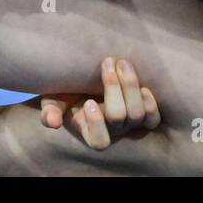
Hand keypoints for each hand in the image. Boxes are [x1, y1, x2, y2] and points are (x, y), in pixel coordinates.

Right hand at [40, 57, 160, 149]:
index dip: (96, 124)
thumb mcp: (54, 99)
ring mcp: (131, 123)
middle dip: (114, 89)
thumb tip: (51, 122)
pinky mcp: (145, 113)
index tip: (88, 102)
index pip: (98, 140)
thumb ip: (50, 110)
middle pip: (119, 117)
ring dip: (131, 86)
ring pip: (137, 114)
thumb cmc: (69, 92)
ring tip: (122, 63)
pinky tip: (143, 86)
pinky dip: (150, 103)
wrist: (89, 80)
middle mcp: (114, 130)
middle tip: (107, 62)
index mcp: (90, 131)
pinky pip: (153, 117)